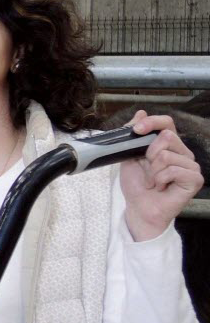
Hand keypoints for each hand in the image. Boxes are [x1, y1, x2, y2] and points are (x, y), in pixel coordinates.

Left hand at [120, 110, 203, 240]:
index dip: (152, 122)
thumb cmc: (136, 185)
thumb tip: (140, 113)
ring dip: (153, 171)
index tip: (137, 130)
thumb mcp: (128, 156)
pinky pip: (173, 170)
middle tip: (148, 169)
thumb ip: (134, 135)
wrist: (138, 209)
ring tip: (154, 181)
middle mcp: (182, 152)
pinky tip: (161, 187)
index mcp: (169, 145)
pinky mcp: (194, 179)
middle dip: (149, 154)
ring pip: (166, 155)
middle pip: (166, 136)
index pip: (167, 122)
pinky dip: (160, 179)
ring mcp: (190, 165)